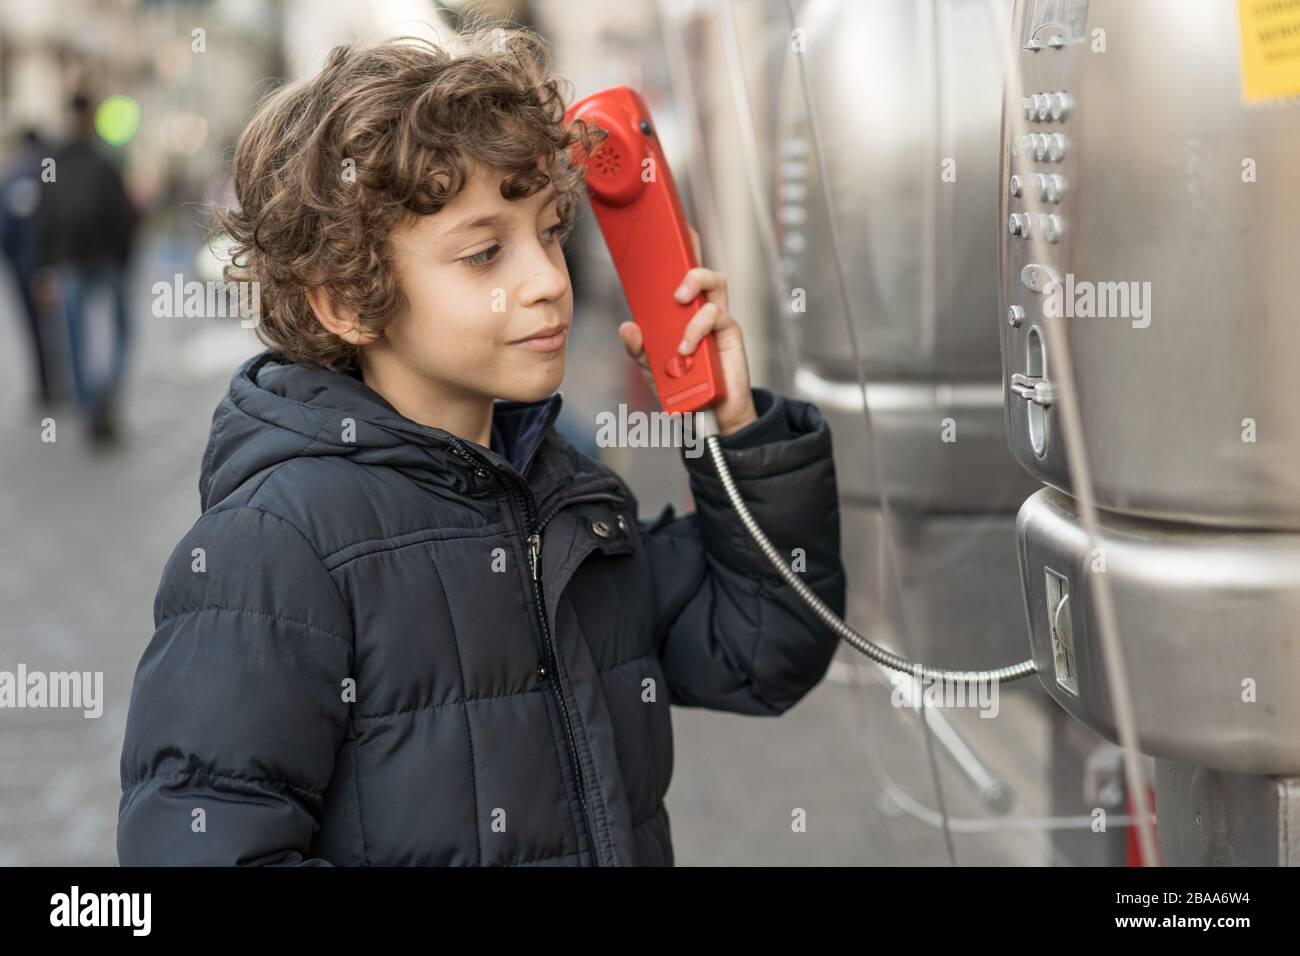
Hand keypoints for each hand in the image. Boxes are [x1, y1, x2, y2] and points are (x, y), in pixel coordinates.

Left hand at [617, 225, 757, 437]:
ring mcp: (718, 320)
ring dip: (695, 290)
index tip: (671, 229)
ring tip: (680, 311)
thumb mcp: (652, 369)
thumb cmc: (684, 389)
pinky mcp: (730, 334)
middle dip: (690, 260)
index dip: (681, 250)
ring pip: (715, 284)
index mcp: (683, 313)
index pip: (681, 275)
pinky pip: (717, 317)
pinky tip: (686, 348)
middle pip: (702, 269)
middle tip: (673, 285)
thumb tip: (627, 327)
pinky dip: (697, 330)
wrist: (709, 417)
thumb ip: (639, 349)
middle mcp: (702, 310)